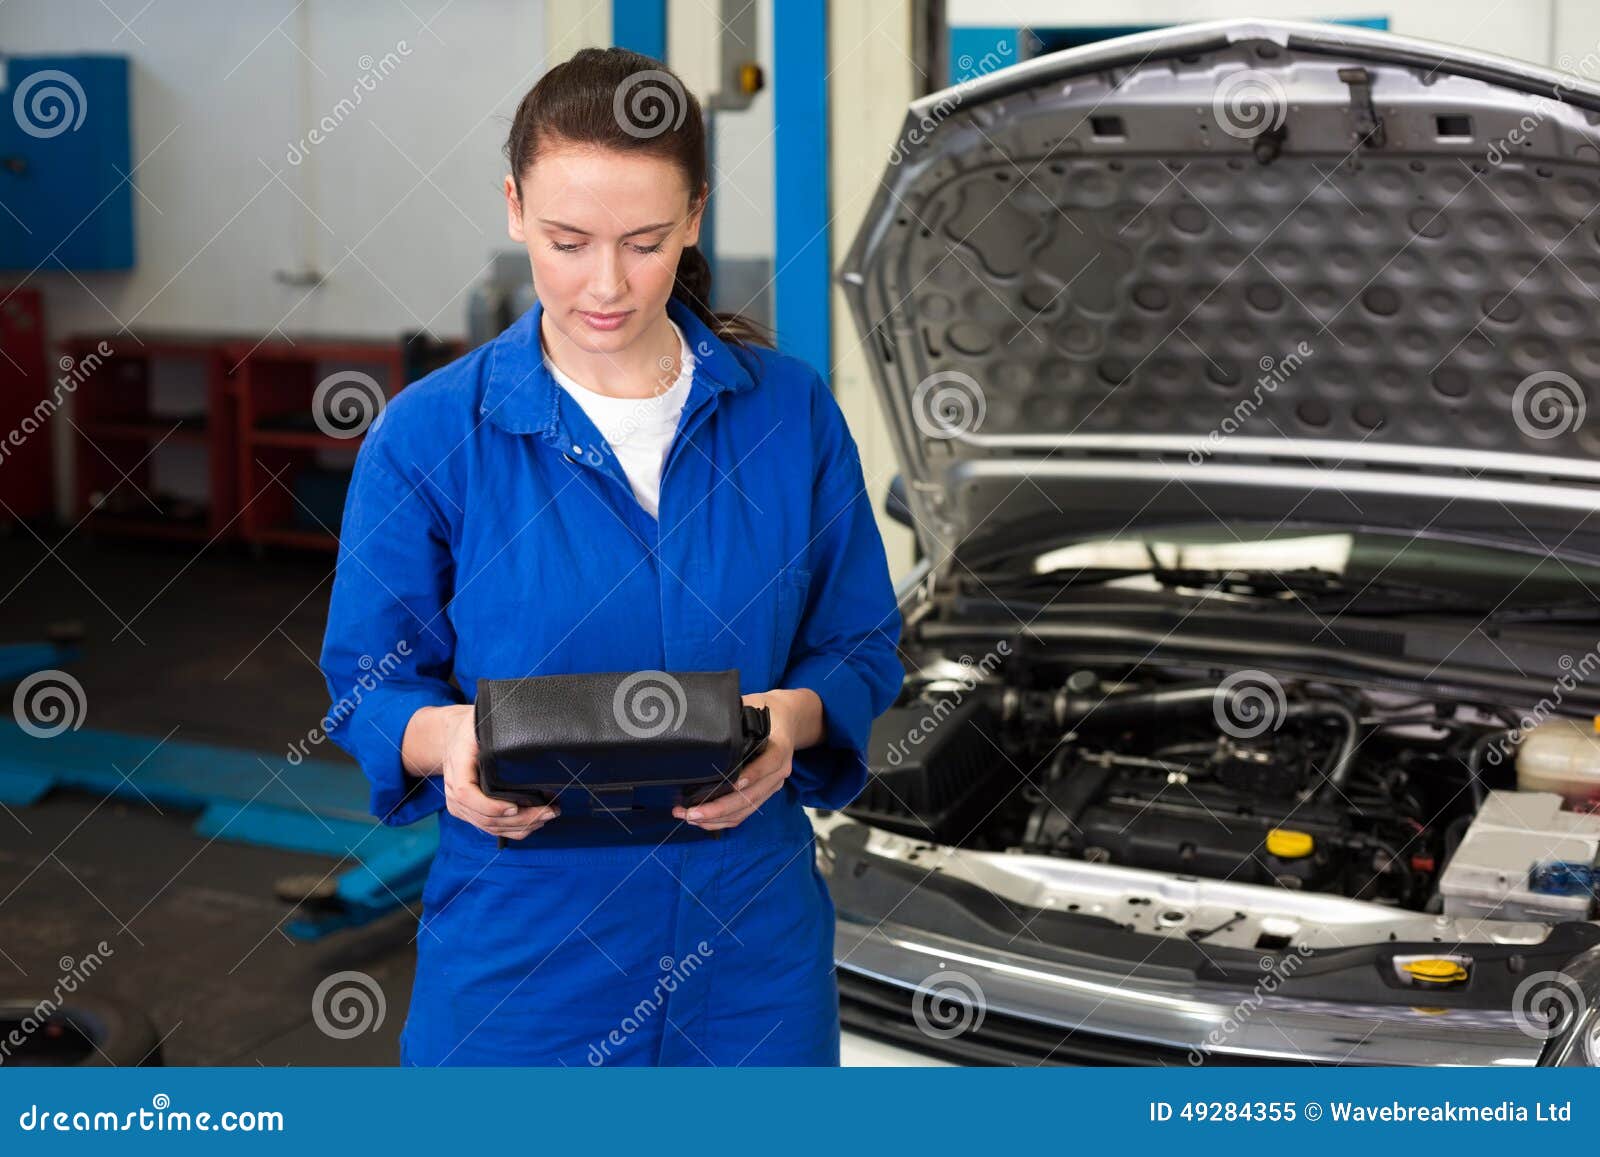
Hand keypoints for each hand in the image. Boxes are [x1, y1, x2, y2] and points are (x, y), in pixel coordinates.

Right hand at [436, 704, 558, 838]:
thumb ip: (495, 731)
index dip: (491, 806)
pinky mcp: (470, 812)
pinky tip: (534, 822)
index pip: (466, 794)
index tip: (515, 807)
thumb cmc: (471, 728)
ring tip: (548, 815)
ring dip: (522, 826)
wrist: (451, 737)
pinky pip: (492, 828)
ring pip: (491, 827)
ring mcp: (461, 805)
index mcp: (456, 767)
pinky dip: (514, 829)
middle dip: (520, 819)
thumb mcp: (478, 721)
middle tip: (549, 811)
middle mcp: (454, 791)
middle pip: (484, 817)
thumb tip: (528, 729)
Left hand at [671, 689, 820, 830]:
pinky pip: (745, 812)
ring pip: (746, 809)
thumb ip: (735, 717)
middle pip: (752, 796)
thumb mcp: (754, 705)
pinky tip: (703, 820)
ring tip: (690, 817)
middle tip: (692, 812)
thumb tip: (705, 722)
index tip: (733, 783)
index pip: (769, 763)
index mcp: (780, 747)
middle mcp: (779, 771)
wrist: (787, 719)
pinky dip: (724, 819)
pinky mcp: (764, 793)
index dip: (752, 774)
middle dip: (720, 808)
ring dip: (718, 818)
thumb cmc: (765, 711)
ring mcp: (773, 784)